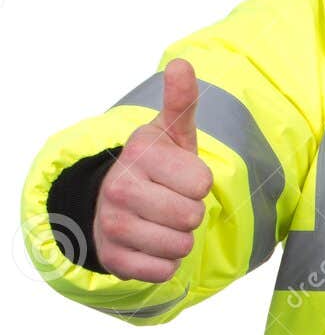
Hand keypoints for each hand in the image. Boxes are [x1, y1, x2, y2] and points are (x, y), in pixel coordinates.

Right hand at [93, 58, 213, 281]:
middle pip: (193, 216)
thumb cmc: (156, 166)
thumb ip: (181, 102)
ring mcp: (112, 226)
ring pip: (181, 246)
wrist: (112, 203)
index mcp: (140, 156)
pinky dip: (165, 261)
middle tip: (171, 201)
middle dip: (191, 211)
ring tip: (160, 221)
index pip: (203, 183)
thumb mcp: (171, 134)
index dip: (199, 183)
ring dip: (180, 237)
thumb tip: (182, 64)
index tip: (179, 177)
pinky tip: (150, 243)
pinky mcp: (113, 259)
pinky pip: (164, 271)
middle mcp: (119, 190)